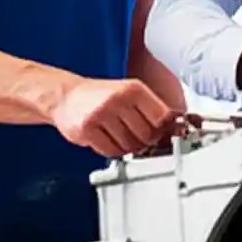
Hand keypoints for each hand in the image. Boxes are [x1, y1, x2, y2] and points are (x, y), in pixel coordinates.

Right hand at [50, 78, 178, 157]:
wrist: (67, 95)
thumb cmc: (101, 95)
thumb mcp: (129, 92)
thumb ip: (150, 107)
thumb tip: (174, 126)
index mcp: (134, 89)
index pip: (162, 117)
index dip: (164, 129)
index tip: (162, 133)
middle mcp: (118, 100)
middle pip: (147, 135)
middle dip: (147, 141)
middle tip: (140, 138)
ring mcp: (101, 115)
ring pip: (129, 146)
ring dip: (129, 147)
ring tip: (122, 137)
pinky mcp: (87, 130)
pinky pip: (110, 152)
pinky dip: (113, 151)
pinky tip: (109, 141)